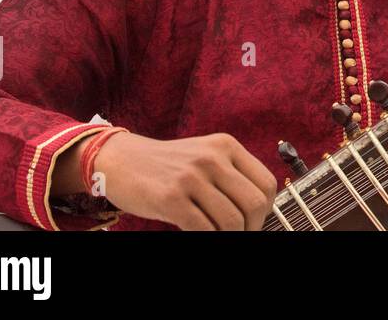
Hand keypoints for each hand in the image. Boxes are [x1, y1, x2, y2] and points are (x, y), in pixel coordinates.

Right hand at [89, 131, 277, 229]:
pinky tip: (202, 239)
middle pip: (254, 204)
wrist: (120, 159)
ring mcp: (191, 177)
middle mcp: (212, 158)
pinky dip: (208, 241)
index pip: (266, 183)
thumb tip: (257, 211)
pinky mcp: (171, 198)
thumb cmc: (167, 165)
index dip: (267, 210)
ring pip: (231, 221)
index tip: (255, 222)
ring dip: (231, 237)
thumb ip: (230, 174)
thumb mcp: (204, 156)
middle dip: (252, 228)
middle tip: (241, 235)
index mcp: (226, 146)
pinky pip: (203, 230)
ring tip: (221, 237)